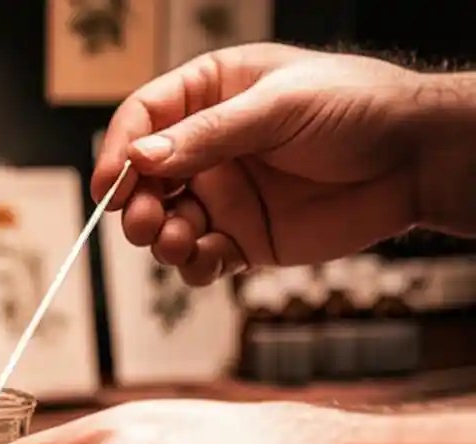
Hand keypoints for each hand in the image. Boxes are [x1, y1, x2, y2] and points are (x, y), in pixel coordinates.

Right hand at [93, 43, 430, 285]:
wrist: (418, 159)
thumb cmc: (356, 108)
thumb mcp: (277, 108)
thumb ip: (207, 136)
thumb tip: (141, 158)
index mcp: (211, 94)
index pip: (145, 118)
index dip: (121, 150)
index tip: (111, 184)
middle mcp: (209, 146)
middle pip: (145, 179)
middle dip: (136, 204)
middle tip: (144, 221)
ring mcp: (226, 194)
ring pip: (167, 223)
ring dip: (162, 238)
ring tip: (179, 242)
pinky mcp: (246, 237)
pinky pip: (202, 257)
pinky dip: (194, 265)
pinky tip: (205, 259)